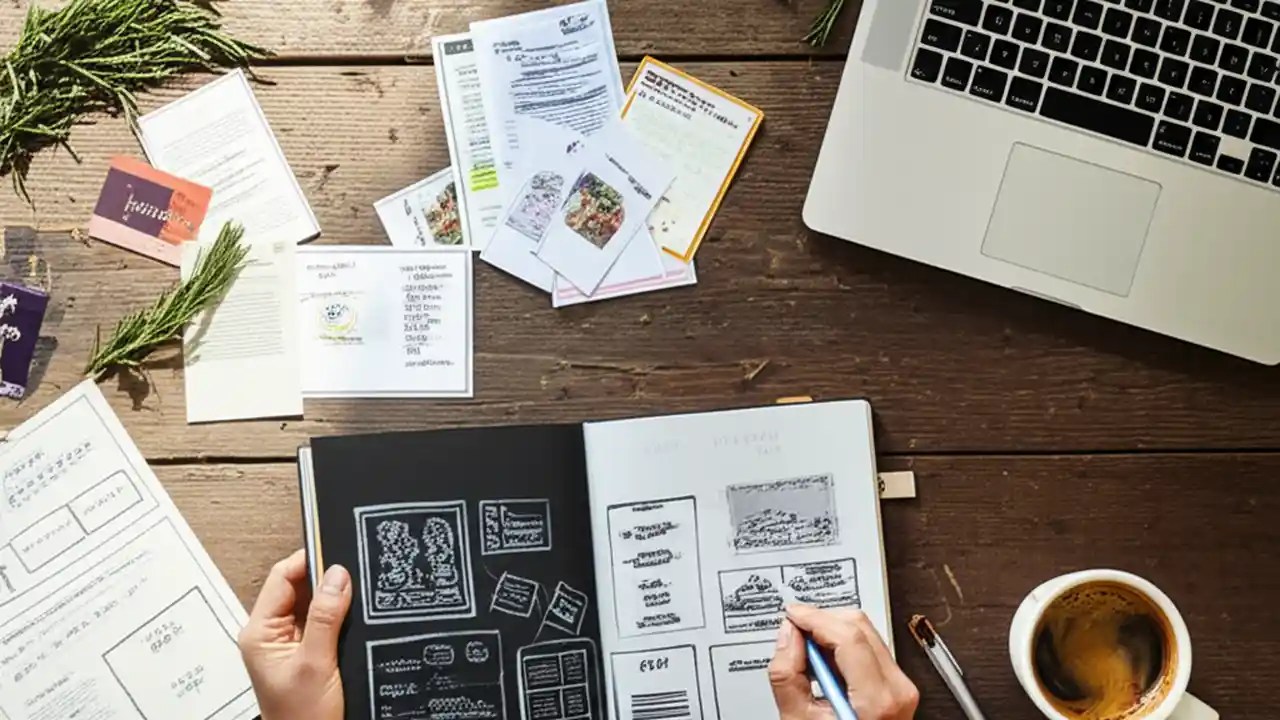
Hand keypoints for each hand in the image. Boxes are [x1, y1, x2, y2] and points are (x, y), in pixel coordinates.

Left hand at [237, 549, 351, 719]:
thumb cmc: (302, 717)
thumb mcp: (316, 663)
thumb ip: (325, 616)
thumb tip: (338, 574)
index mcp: (260, 632)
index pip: (282, 577)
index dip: (308, 560)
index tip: (338, 551)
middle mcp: (271, 634)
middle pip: (298, 587)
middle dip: (326, 578)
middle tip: (355, 570)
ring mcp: (290, 643)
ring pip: (313, 603)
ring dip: (334, 597)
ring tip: (358, 592)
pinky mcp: (308, 653)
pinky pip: (323, 621)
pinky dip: (340, 615)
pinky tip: (356, 613)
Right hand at [769, 605, 918, 719]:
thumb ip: (787, 673)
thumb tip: (789, 636)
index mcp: (877, 700)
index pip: (847, 635)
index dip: (815, 618)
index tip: (794, 614)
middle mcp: (897, 689)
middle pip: (859, 626)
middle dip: (823, 621)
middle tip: (796, 631)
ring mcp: (902, 688)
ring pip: (866, 633)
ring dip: (833, 634)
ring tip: (810, 657)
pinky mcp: (899, 686)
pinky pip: (871, 649)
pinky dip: (844, 648)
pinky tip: (827, 666)